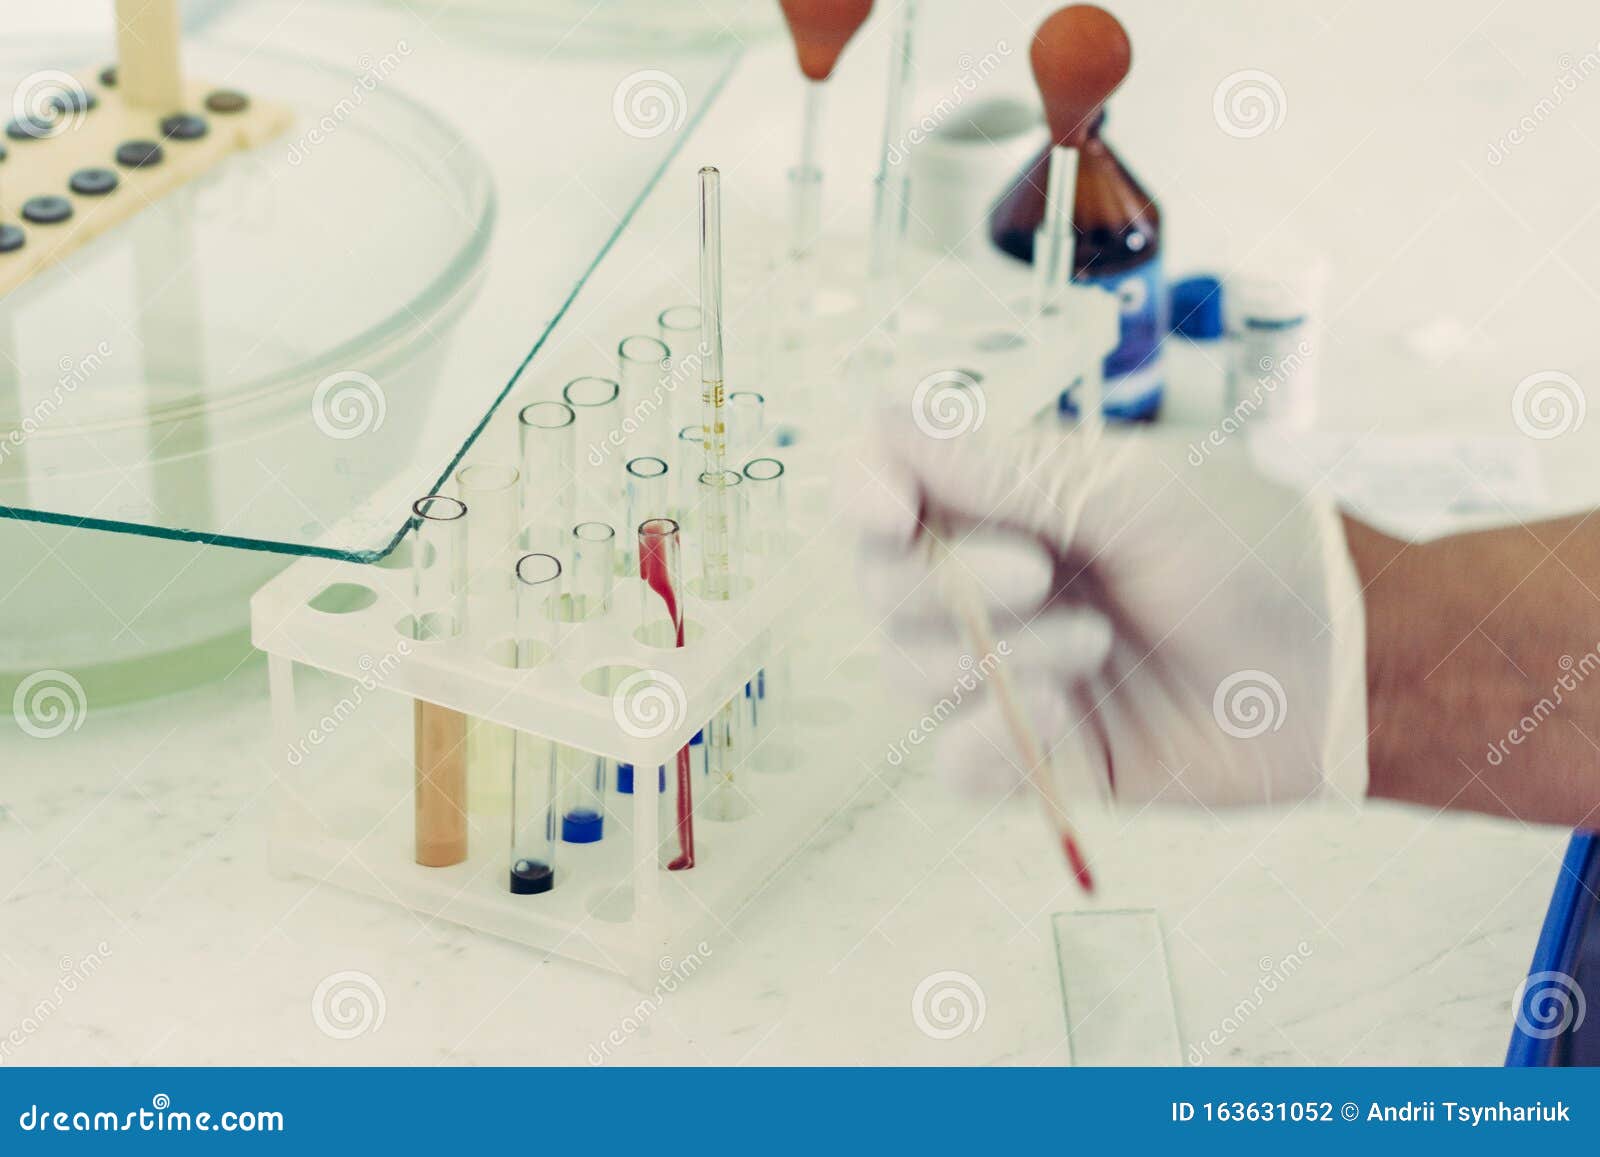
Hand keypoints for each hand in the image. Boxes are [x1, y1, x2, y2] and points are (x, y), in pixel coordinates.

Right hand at [854, 421, 1368, 808]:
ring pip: (906, 673)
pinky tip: (1054, 715)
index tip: (887, 509)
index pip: (890, 490)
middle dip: (937, 584)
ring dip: (982, 657)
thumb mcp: (1131, 497)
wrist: (1346, 671)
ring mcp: (1011, 669)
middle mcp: (994, 583)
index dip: (864, 495)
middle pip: (880, 586)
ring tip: (1091, 645)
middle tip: (1037, 573)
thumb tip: (886, 423)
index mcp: (1009, 502)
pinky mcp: (1040, 753)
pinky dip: (983, 741)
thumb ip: (1005, 472)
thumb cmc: (1251, 552)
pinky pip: (954, 761)